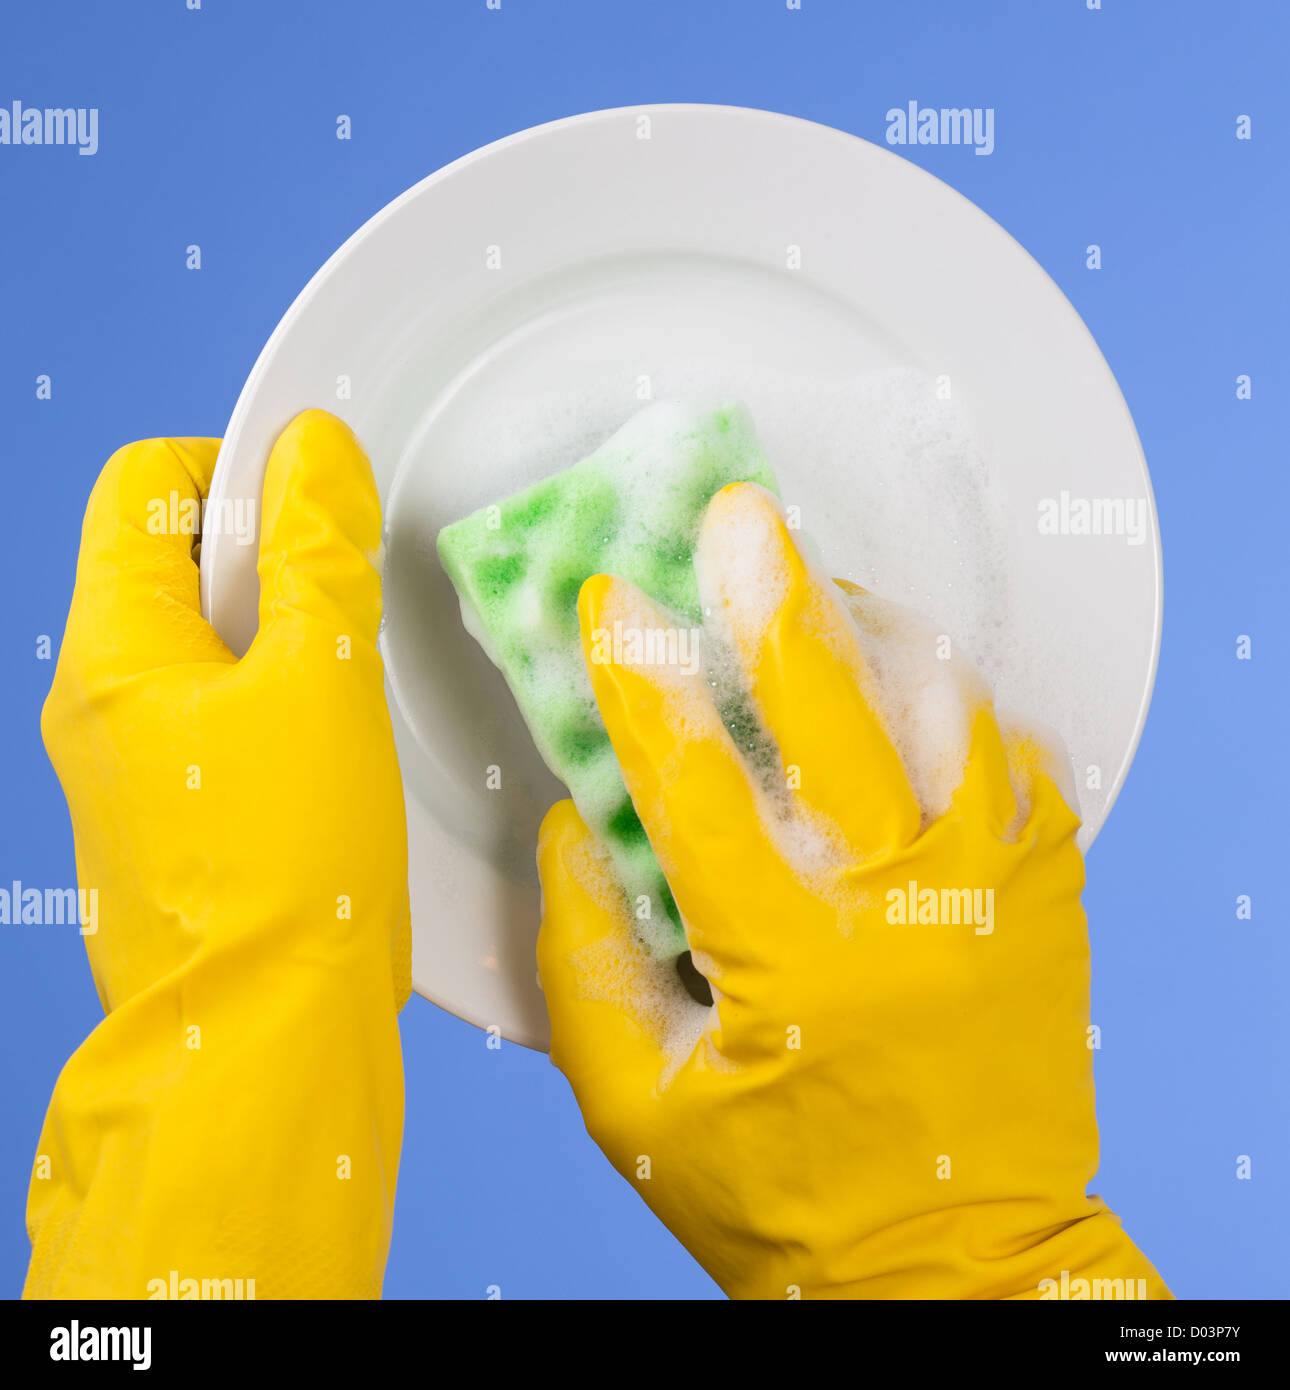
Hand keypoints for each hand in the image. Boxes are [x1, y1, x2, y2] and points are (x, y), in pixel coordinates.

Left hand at [28, 410, 409, 1298]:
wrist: (266, 1040)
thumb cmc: (288, 863)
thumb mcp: (321, 680)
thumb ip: (316, 552)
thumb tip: (313, 450)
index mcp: (114, 646)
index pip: (144, 485)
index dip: (233, 470)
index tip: (315, 517)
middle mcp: (100, 700)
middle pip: (174, 563)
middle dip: (269, 559)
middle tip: (350, 605)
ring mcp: (129, 766)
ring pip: (207, 646)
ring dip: (283, 636)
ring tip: (352, 683)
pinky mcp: (173, 819)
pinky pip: (221, 720)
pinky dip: (279, 704)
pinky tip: (337, 750)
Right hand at [537, 482, 1168, 1299]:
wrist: (956, 1265)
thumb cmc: (789, 1203)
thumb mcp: (634, 1106)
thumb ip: (583, 958)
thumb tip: (574, 825)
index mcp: (793, 958)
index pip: (699, 781)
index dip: (643, 678)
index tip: (607, 601)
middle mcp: (908, 905)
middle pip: (838, 709)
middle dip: (773, 596)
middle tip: (737, 518)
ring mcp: (995, 891)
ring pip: (950, 709)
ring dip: (879, 633)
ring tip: (826, 592)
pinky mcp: (1049, 897)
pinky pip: (1021, 761)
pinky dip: (964, 709)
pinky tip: (918, 691)